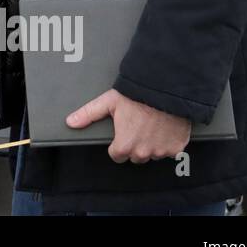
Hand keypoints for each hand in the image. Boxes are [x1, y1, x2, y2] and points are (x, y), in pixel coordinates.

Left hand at [67, 88, 191, 163]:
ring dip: (151, 145)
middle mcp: (143, 152)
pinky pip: (170, 151)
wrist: (165, 89)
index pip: (117, 156)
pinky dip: (167, 143)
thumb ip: (89, 114)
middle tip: (136, 126)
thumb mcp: (108, 102)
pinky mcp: (177, 148)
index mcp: (125, 145)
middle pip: (135, 156)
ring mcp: (161, 151)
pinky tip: (164, 128)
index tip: (121, 133)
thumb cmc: (135, 95)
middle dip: (134, 145)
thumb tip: (70, 122)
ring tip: (150, 125)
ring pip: (152, 154)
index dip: (117, 145)